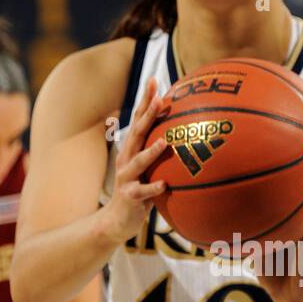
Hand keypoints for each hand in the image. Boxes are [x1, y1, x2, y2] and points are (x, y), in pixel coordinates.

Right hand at [99, 77, 170, 245]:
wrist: (115, 221)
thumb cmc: (138, 192)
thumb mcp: (148, 170)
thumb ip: (160, 154)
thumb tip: (186, 136)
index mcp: (132, 150)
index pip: (139, 120)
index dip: (146, 100)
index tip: (155, 80)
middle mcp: (126, 159)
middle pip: (137, 132)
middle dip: (147, 114)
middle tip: (159, 98)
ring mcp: (127, 178)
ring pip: (139, 161)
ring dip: (151, 151)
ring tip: (165, 142)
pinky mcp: (130, 197)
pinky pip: (143, 192)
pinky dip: (153, 187)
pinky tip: (164, 184)